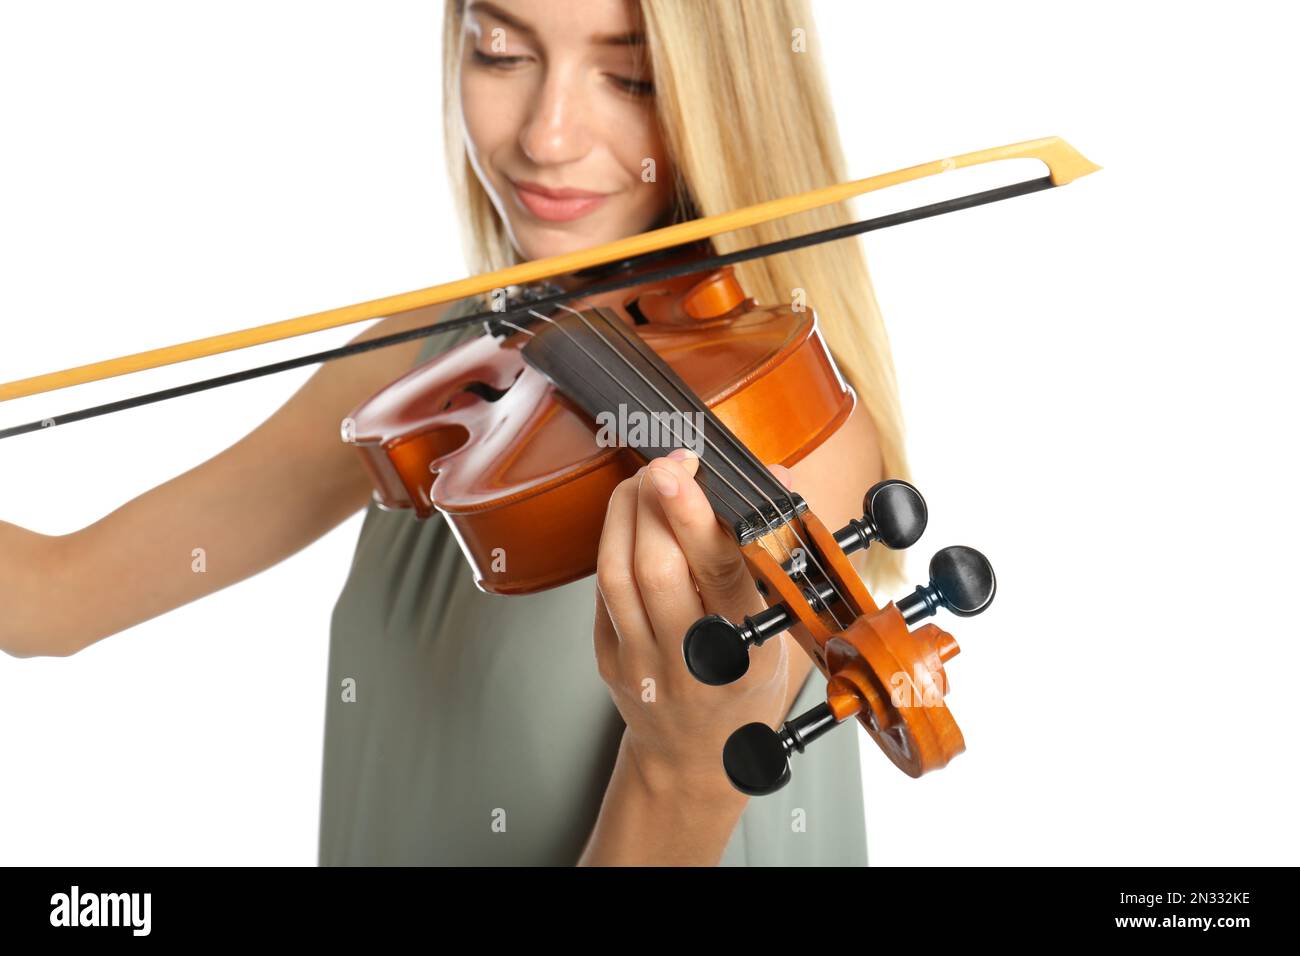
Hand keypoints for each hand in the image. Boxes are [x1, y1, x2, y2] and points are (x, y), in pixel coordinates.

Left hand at [593, 448, 795, 798]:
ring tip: (649, 479)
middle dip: (655, 501)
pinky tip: (633, 517)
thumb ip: (772, 555)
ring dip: (628, 511)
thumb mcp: (776, 630)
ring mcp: (640, 661)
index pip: (718, 574)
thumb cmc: (744, 688)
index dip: (696, 515)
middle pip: (655, 567)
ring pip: (617, 572)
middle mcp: (687, 659)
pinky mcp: (607, 656)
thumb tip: (777, 477)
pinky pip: (602, 587)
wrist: (695, 759)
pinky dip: (615, 539)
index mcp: (742, 651)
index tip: (690, 469)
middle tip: (670, 462)